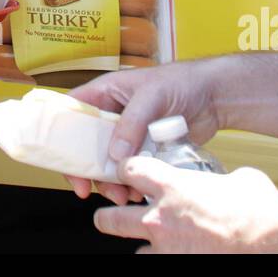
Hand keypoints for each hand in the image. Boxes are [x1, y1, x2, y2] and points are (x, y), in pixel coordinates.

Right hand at [64, 60, 219, 204]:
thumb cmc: (182, 82)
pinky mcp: (145, 149)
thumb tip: (114, 155)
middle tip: (91, 190)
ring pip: (108, 161)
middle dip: (89, 169)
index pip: (73, 113)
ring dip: (110, 181)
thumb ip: (131, 123)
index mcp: (105, 93)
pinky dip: (130, 182)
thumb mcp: (152, 96)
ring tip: (124, 195)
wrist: (214, 96)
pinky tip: (138, 192)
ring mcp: (129, 134)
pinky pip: (130, 168)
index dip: (63, 137)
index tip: (66, 163)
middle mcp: (112, 115)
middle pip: (87, 145)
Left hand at [93, 157, 277, 252]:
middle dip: (107, 218)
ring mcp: (167, 249)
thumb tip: (228, 185)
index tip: (130, 173)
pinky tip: (182, 254)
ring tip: (159, 246)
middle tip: (110, 218)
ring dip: (147, 248)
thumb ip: (219, 179)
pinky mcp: (177, 266)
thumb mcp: (238, 179)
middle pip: (110, 219)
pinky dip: (167, 259)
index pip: (129, 170)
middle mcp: (159, 219)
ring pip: (137, 253)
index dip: (128, 170)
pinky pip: (159, 264)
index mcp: (171, 186)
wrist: (273, 240)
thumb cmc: (259, 207)